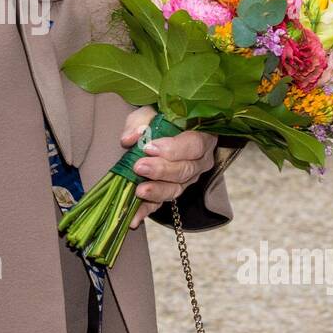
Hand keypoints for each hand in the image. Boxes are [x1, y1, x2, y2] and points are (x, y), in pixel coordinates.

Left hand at [118, 105, 217, 228]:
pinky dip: (145, 211)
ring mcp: (187, 181)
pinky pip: (160, 204)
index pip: (193, 145)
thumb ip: (140, 122)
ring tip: (138, 190)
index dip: (173, 148)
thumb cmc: (161, 119)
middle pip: (185, 170)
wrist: (162, 131)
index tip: (149, 147)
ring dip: (156, 191)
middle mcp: (199, 162)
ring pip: (176, 189)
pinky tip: (134, 218)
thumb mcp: (151, 113)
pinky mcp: (171, 192)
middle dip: (161, 170)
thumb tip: (130, 138)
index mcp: (201, 138)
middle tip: (139, 167)